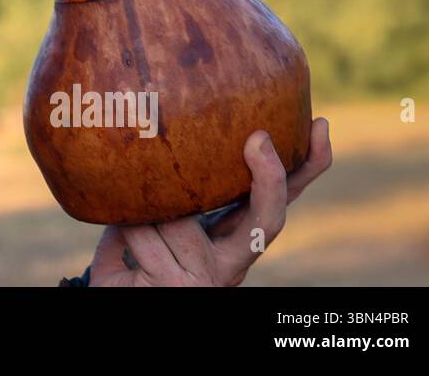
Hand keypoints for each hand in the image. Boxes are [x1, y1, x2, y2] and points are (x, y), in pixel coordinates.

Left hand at [88, 117, 331, 285]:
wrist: (108, 302)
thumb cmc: (130, 257)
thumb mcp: (152, 221)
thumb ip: (169, 192)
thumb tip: (166, 129)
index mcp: (231, 242)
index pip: (275, 203)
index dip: (305, 168)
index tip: (320, 127)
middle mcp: (229, 265)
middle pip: (268, 220)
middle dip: (270, 178)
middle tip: (260, 139)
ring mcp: (206, 278)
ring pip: (182, 216)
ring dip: (148, 205)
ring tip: (124, 200)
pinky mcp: (176, 286)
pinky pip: (145, 232)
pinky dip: (125, 221)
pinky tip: (114, 222)